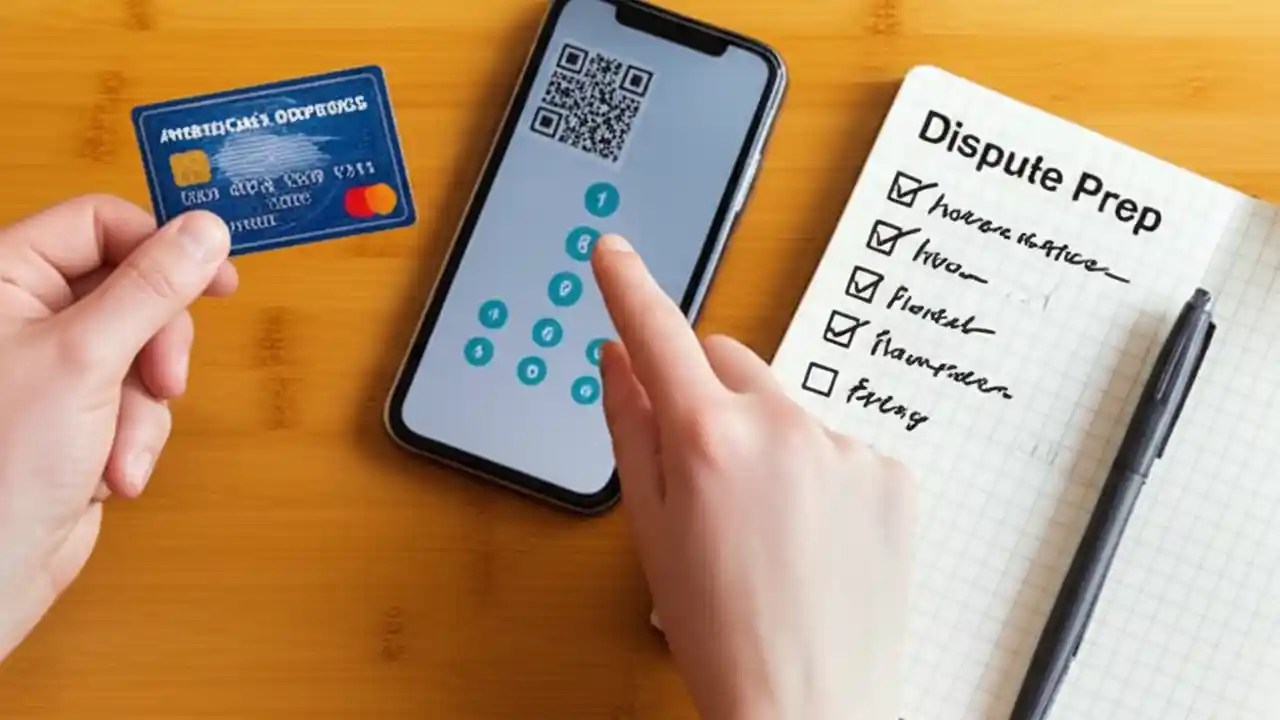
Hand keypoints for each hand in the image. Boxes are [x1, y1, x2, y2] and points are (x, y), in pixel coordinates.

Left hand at [0, 195, 236, 660]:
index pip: (99, 224)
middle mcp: (25, 315)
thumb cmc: (0, 464)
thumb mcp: (87, 359)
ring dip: (145, 407)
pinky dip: (135, 437)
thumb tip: (205, 231)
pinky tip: (108, 473)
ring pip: (143, 351)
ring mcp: (53, 367)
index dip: (162, 245)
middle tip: (164, 381)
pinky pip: (137, 400)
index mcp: (3, 278)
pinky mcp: (77, 413)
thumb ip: (151, 288)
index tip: (218, 277)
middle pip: (132, 289)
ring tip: (116, 452)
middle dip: (156, 347)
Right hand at [592, 234, 914, 719]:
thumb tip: (619, 361)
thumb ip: (630, 428)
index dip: (629, 288)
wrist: (809, 705)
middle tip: (701, 466)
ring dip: (768, 440)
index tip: (614, 252)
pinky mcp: (894, 472)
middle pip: (728, 361)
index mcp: (707, 439)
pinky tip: (816, 534)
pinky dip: (822, 472)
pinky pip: (841, 445)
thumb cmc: (720, 632)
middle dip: (705, 391)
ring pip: (787, 407)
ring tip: (768, 524)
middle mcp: (781, 426)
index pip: (658, 334)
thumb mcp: (650, 529)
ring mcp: (846, 446)